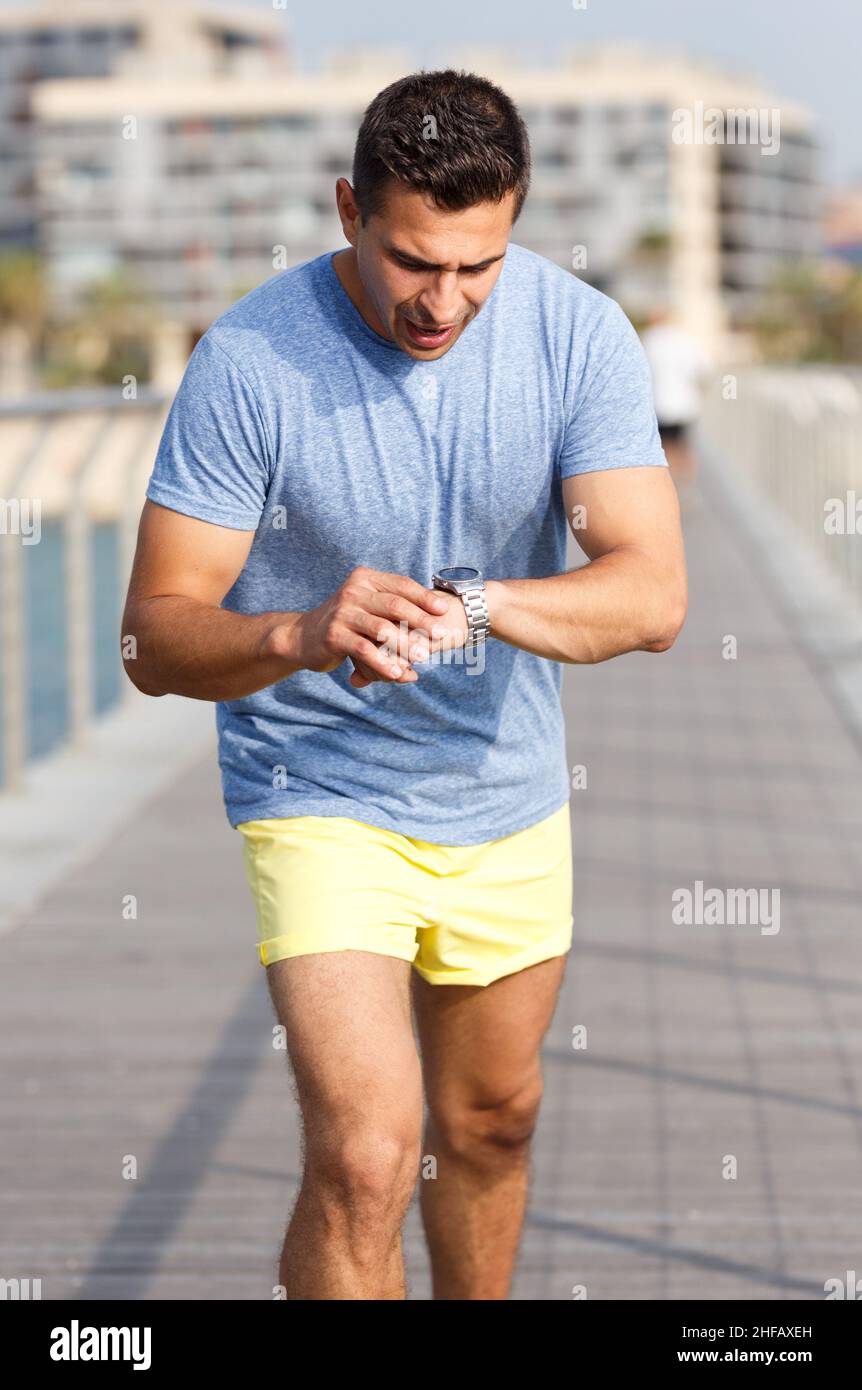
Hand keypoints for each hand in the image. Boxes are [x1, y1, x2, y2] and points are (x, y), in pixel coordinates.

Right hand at [295, 565, 450, 684]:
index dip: (425, 598)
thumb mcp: (369, 605)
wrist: (304, 636)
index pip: (401, 585)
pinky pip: (364, 649)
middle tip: (441, 635)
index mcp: (366, 578)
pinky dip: (383, 662)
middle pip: (395, 605)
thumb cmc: (347, 621)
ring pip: (381, 628)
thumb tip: (439, 611)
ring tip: (423, 657)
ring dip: (405, 643)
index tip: (445, 611)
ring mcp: (342, 613)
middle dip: (421, 621)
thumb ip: (395, 604)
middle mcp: (354, 591)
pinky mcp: (334, 635)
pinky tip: (398, 674)